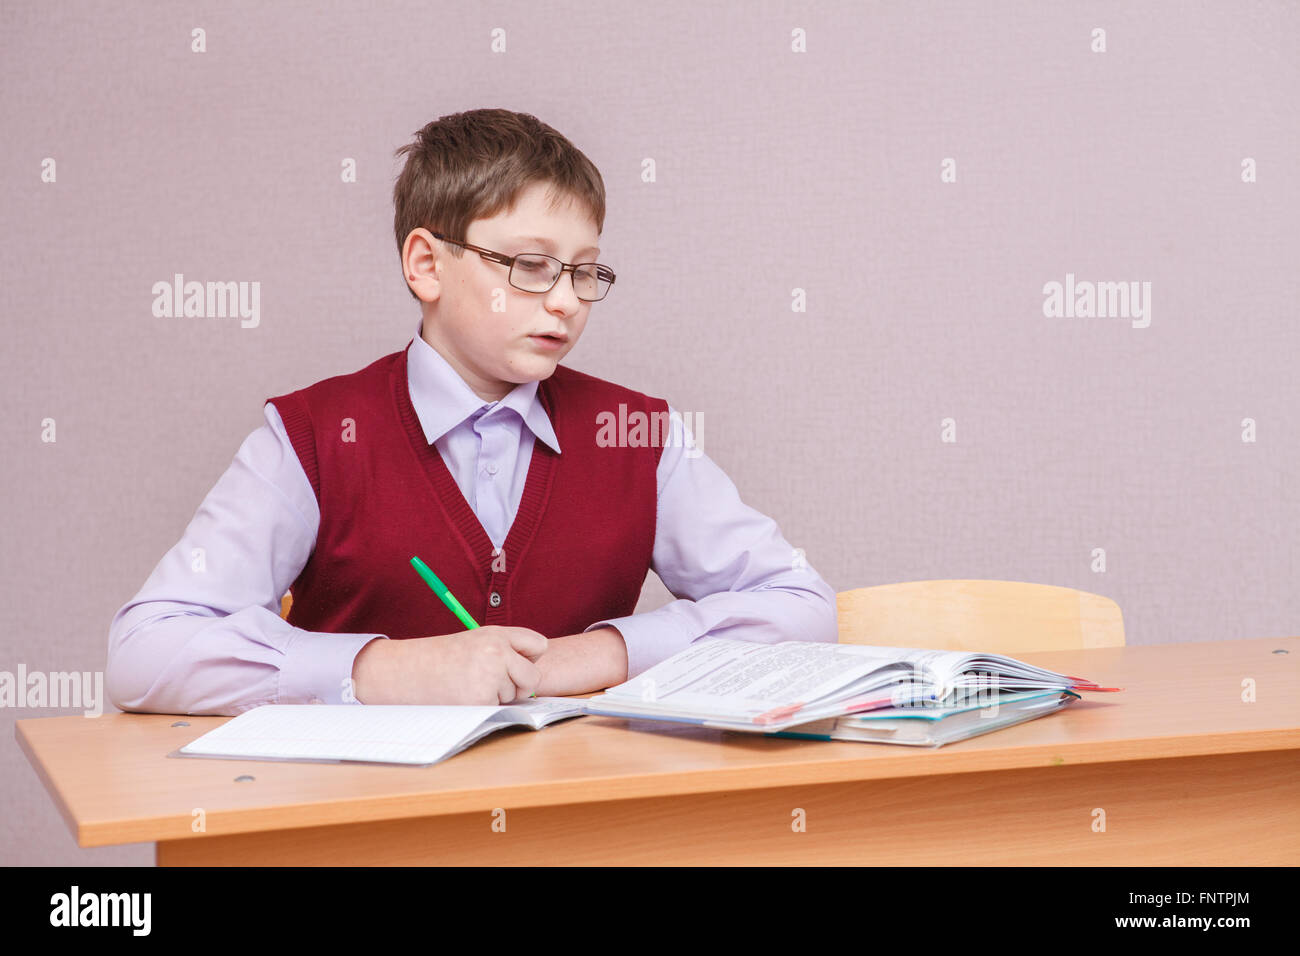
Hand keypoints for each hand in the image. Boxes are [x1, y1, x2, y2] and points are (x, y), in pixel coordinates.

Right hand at [351, 627, 548, 704]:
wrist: (405, 672)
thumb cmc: (441, 659)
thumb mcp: (475, 641)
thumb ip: (507, 649)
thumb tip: (535, 674)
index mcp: (497, 634)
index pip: (539, 645)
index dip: (529, 658)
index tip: (514, 663)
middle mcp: (497, 651)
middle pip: (533, 677)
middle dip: (517, 685)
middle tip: (486, 679)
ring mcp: (490, 676)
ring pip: (515, 696)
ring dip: (496, 696)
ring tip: (466, 684)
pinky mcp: (481, 701)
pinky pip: (499, 709)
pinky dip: (485, 708)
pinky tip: (463, 697)